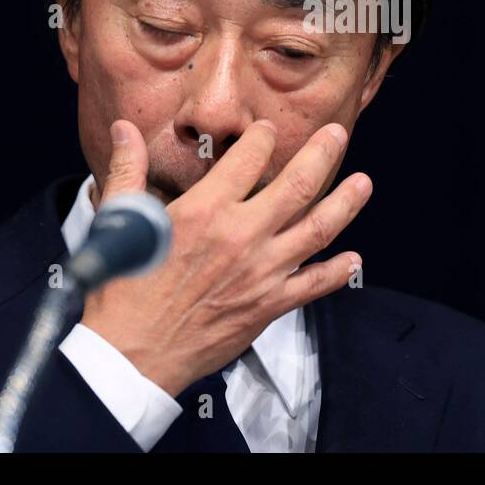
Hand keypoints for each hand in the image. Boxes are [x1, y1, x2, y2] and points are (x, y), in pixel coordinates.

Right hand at [79, 117, 368, 397]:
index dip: (263, 137)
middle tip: (337, 134)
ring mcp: (262, 272)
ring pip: (318, 229)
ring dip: (346, 203)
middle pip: (298, 184)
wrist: (132, 353)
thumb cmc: (125, 290)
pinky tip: (353, 258)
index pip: (249, 157)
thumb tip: (123, 131)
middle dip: (323, 154)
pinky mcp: (269, 305)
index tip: (268, 131)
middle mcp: (242, 235)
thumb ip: (127, 170)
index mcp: (206, 209)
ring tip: (363, 183)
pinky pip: (314, 284)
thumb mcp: (120, 220)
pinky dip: (338, 271)